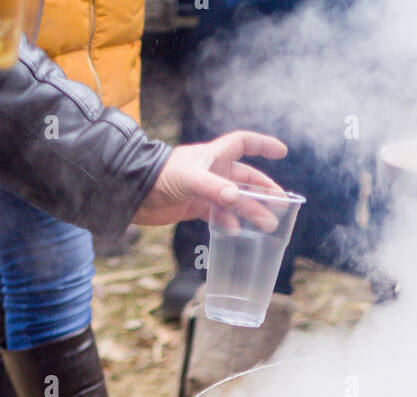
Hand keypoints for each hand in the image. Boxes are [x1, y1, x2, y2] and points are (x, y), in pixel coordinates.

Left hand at [133, 131, 287, 228]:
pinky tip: (236, 232)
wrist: (134, 192)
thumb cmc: (161, 176)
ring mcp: (206, 190)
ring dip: (251, 211)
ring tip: (267, 225)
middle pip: (246, 178)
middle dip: (264, 191)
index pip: (244, 143)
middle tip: (282, 205)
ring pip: (236, 200)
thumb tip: (236, 199)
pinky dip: (229, 223)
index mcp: (215, 156)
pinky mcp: (196, 206)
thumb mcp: (190, 179)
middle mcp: (213, 171)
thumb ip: (213, 189)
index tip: (282, 151)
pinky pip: (219, 215)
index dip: (263, 145)